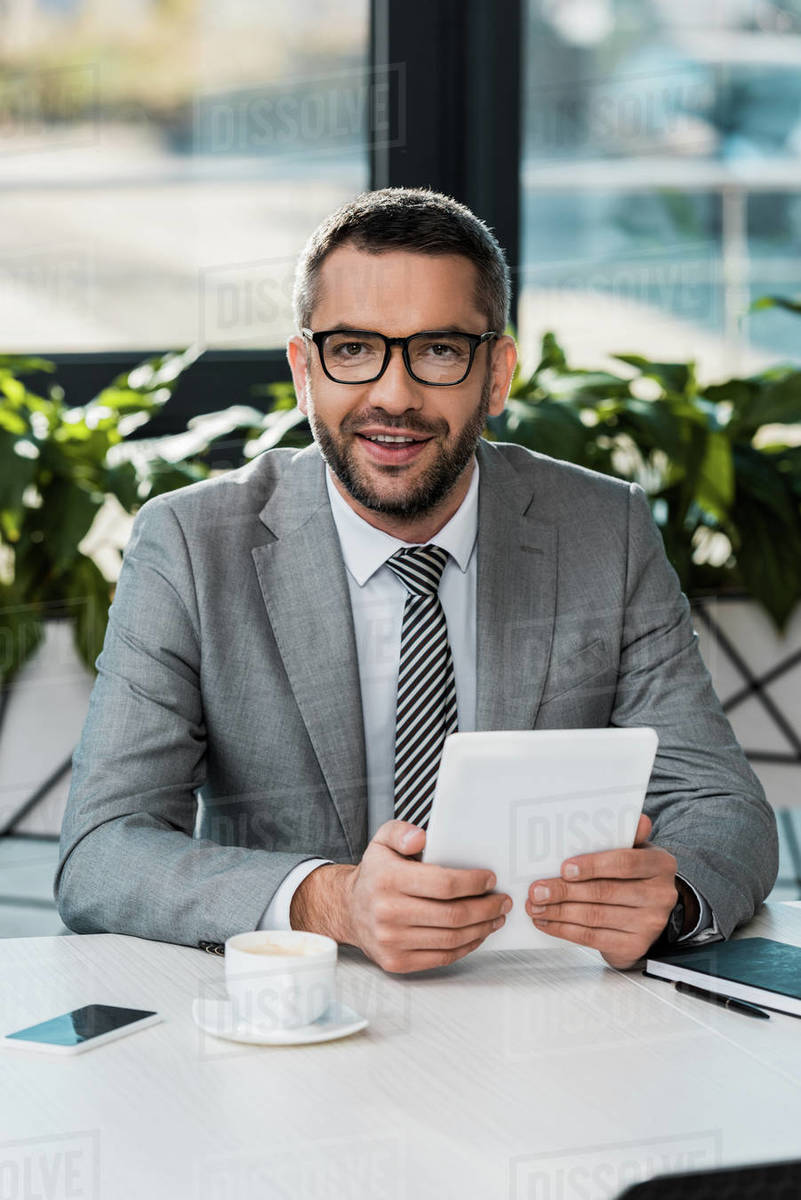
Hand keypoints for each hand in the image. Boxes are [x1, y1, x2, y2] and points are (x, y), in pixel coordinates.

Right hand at [291, 819, 511, 973]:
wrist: (349, 909)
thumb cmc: (375, 874)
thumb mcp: (382, 841)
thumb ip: (401, 832)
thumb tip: (421, 839)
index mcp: (388, 879)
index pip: (443, 884)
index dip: (473, 883)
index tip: (490, 880)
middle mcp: (388, 912)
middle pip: (453, 915)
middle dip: (486, 908)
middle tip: (502, 901)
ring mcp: (392, 941)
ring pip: (451, 939)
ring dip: (482, 928)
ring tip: (495, 917)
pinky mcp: (397, 961)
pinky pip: (442, 957)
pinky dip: (466, 947)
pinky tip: (477, 934)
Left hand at [524, 814, 677, 968]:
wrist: (646, 913)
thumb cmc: (633, 874)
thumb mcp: (633, 850)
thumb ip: (627, 835)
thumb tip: (637, 819)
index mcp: (660, 864)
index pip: (625, 863)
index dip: (593, 865)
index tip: (564, 868)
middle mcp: (660, 895)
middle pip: (605, 892)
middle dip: (565, 892)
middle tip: (537, 890)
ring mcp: (649, 924)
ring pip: (595, 917)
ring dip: (559, 912)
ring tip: (535, 906)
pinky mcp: (635, 946)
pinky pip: (593, 938)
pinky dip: (565, 930)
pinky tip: (547, 922)